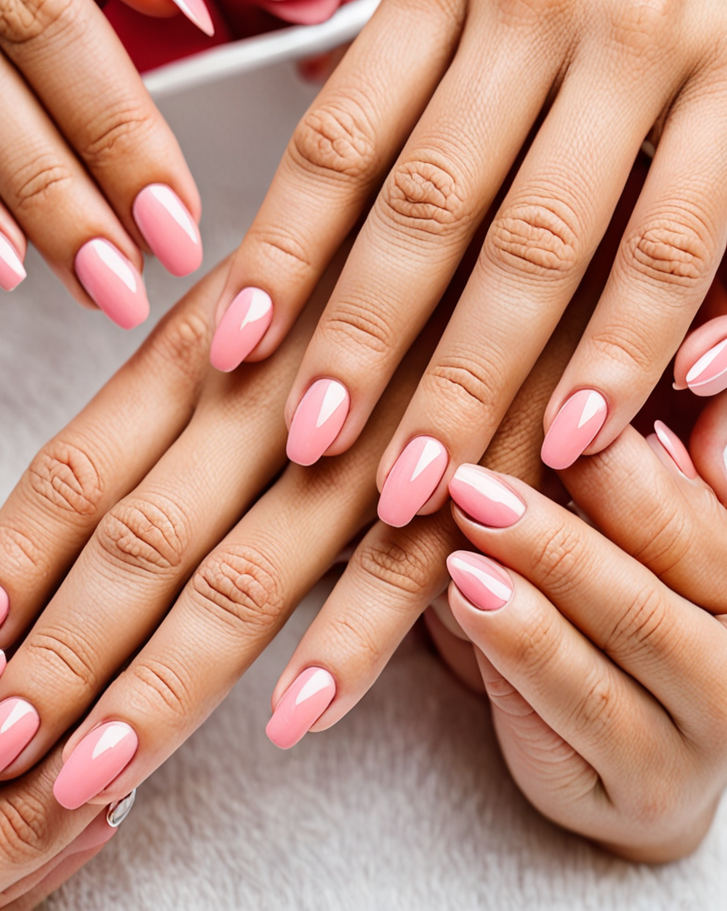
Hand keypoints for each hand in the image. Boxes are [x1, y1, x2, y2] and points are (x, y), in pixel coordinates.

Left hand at [0, 223, 593, 825]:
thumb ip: (167, 388)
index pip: (79, 463)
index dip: (10, 563)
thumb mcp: (250, 292)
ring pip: (252, 572)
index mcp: (206, 337)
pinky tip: (290, 723)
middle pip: (142, 537)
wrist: (528, 207)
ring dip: (166, 683)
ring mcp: (371, 431)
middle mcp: (272, 388)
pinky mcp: (476, 466)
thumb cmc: (367, 256)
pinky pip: (404, 570)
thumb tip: (47, 492)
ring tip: (88, 775)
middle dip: (55, 655)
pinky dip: (348, 645)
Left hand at [210, 0, 726, 522]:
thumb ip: (400, 97)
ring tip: (424, 477)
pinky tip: (572, 433)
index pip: (337, 142)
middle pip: (424, 205)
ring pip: (539, 243)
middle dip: (363, 343)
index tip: (233, 350)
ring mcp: (650, 37)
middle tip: (313, 445)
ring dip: (474, 378)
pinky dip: (621, 350)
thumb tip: (289, 238)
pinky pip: (671, 246)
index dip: (280, 257)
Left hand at [437, 419, 726, 861]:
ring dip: (544, 565)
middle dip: (572, 496)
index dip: (622, 448)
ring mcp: (711, 725)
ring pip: (632, 626)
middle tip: (478, 465)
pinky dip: (518, 645)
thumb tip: (628, 378)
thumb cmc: (594, 622)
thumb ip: (630, 479)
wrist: (603, 761)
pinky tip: (462, 598)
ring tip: (467, 517)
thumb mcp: (616, 544)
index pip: (698, 493)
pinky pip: (583, 707)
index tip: (544, 401)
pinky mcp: (649, 786)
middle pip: (673, 553)